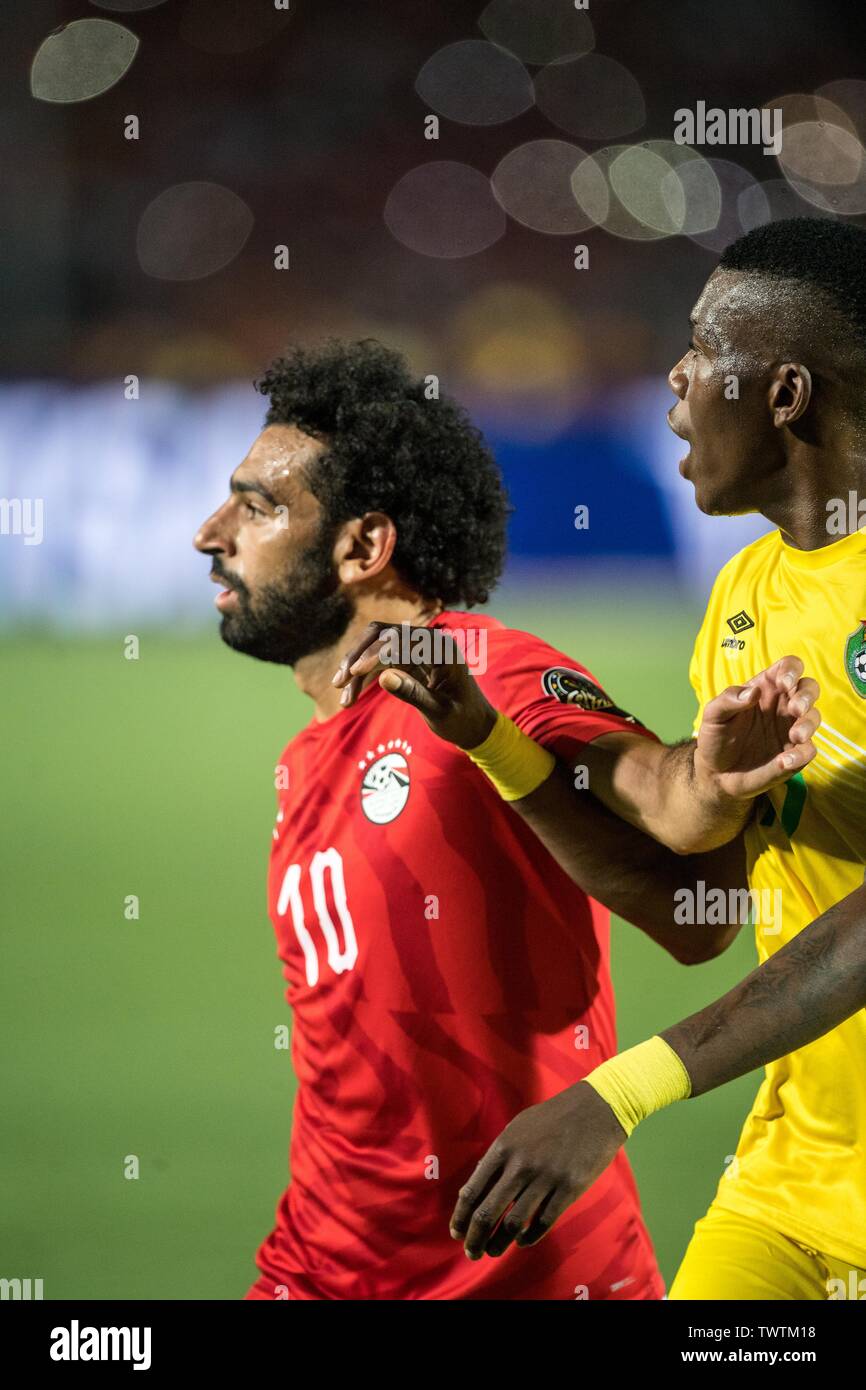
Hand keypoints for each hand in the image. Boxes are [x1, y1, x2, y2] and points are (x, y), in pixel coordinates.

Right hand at [332, 620, 496, 749]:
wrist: (474, 726)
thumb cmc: (462, 720)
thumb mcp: (440, 712)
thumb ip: (413, 694)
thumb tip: (383, 678)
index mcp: (442, 648)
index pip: (401, 640)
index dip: (375, 655)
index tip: (353, 673)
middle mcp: (428, 641)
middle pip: (383, 635)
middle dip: (357, 657)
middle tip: (338, 682)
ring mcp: (416, 648)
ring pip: (375, 647)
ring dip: (356, 668)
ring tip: (343, 698)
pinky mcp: (407, 659)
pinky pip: (378, 661)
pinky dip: (363, 678)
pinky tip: (350, 697)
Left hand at [449, 1083, 626, 1259]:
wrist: (594, 1111)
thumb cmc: (551, 1119)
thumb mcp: (517, 1129)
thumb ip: (498, 1157)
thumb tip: (479, 1186)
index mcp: (503, 1149)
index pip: (473, 1191)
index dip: (461, 1217)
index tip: (456, 1232)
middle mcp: (520, 1166)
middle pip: (487, 1212)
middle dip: (475, 1237)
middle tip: (471, 1251)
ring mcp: (545, 1179)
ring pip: (513, 1223)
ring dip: (499, 1243)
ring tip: (493, 1251)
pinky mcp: (568, 1189)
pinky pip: (543, 1222)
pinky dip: (528, 1237)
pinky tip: (521, 1241)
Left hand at [694, 655, 819, 801]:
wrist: (716, 774)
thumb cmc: (715, 737)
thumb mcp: (713, 715)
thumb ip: (728, 700)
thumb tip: (752, 692)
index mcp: (766, 688)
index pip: (788, 667)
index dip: (791, 670)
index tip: (784, 682)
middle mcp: (783, 705)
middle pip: (809, 688)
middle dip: (807, 695)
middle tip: (795, 708)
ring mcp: (792, 729)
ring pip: (814, 717)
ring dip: (808, 725)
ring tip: (795, 736)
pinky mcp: (795, 754)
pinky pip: (808, 750)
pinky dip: (800, 755)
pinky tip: (783, 761)